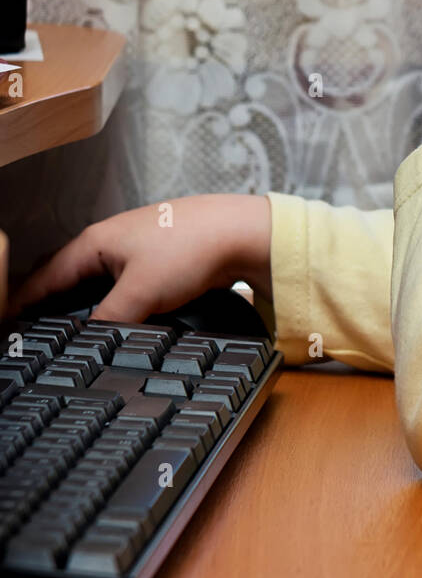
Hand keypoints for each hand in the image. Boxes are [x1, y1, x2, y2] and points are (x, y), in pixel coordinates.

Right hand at [6, 194, 272, 323]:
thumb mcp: (142, 292)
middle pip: (66, 277)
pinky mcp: (158, 261)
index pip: (45, 277)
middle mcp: (111, 242)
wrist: (243, 233)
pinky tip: (113, 321)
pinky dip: (110, 303)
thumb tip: (88, 344)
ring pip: (94, 283)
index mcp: (96, 242)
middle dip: (46, 305)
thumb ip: (109, 320)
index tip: (6, 326)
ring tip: (65, 335)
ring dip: (80, 306)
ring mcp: (135, 250)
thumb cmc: (193, 247)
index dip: (21, 303)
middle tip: (31, 335)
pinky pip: (121, 286)